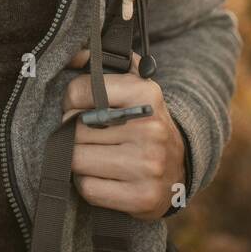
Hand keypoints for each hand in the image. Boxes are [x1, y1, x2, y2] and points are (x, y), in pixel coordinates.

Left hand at [61, 48, 185, 220]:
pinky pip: (89, 188)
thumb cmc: (144, 120)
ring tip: (95, 153)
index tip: (77, 105)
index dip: (71, 99)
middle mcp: (150, 129)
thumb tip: (72, 54)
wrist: (179, 166)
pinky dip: (88, 183)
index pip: (80, 91)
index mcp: (146, 94)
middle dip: (71, 131)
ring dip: (78, 158)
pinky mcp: (142, 198)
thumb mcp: (133, 82)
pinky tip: (103, 175)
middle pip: (75, 129)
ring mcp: (147, 166)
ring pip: (77, 160)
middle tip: (86, 133)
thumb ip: (101, 62)